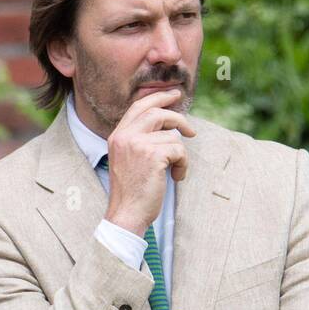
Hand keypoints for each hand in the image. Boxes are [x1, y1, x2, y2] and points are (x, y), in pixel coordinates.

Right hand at [103, 87, 195, 236]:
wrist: (126, 214)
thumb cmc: (131, 192)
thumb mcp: (127, 160)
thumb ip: (139, 141)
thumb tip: (167, 126)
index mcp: (117, 136)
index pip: (138, 107)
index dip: (158, 98)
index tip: (174, 96)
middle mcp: (125, 137)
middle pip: (157, 113)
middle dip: (178, 119)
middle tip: (191, 130)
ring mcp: (137, 145)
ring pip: (172, 135)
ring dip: (180, 153)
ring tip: (176, 169)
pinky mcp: (153, 155)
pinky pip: (179, 150)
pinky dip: (183, 164)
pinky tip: (176, 177)